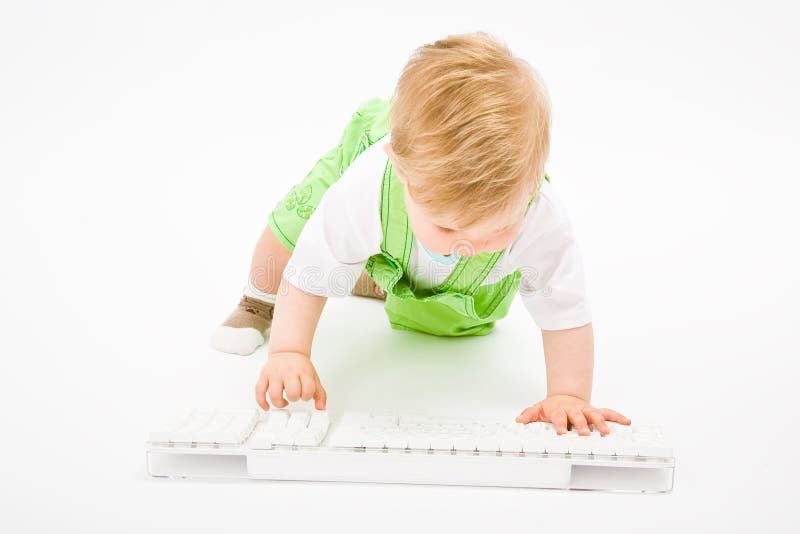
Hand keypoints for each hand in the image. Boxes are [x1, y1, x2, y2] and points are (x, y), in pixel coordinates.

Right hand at [254, 351, 326, 410]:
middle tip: (294, 396)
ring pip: (274, 394)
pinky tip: (267, 406)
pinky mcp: (264, 375)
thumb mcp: (314, 377)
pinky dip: (261, 402)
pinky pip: (259, 391)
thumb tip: (321, 408)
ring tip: (283, 401)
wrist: (288, 352)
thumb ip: (320, 394)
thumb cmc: (300, 367)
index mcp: (303, 372)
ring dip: (279, 403)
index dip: (307, 396)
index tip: (305, 395)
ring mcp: (275, 374)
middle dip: (294, 398)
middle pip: (292, 393)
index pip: (308, 389)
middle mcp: (288, 372)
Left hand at [515, 394, 629, 435]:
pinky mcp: (596, 411)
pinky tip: (627, 422)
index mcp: (560, 410)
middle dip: (582, 425)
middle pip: (579, 417)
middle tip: (586, 434)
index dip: (560, 425)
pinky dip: (618, 417)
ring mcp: (586, 410)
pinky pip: (609, 413)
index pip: (559, 418)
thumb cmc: (552, 407)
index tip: (561, 433)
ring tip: (607, 432)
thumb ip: (529, 415)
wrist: (564, 396)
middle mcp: (575, 410)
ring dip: (601, 423)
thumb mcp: (538, 409)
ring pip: (596, 414)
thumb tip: (519, 421)